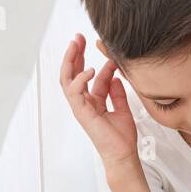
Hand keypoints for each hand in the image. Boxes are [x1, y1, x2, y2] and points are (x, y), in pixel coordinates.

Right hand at [60, 33, 139, 171]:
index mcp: (92, 101)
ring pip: (67, 79)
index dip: (91, 59)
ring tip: (76, 44)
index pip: (87, 76)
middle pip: (73, 73)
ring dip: (71, 60)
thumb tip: (114, 77)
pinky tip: (90, 69)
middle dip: (74, 54)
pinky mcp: (81, 113)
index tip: (97, 44)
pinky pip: (74, 92)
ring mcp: (80, 107)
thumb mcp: (122, 109)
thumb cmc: (122, 138)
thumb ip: (117, 93)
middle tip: (78, 37)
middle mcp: (84, 102)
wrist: (123, 155)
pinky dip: (81, 79)